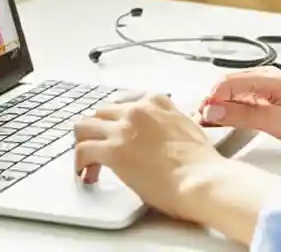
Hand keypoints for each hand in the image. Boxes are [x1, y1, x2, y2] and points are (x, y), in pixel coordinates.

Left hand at [73, 93, 225, 220]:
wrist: (201, 178)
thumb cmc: (200, 162)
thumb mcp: (187, 128)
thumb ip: (168, 124)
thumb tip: (160, 136)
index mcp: (156, 102)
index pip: (123, 102)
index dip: (116, 120)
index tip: (115, 132)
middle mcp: (137, 110)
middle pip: (101, 112)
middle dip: (98, 131)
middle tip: (100, 150)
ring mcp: (123, 129)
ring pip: (84, 126)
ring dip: (84, 142)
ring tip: (88, 162)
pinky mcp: (112, 151)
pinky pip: (82, 150)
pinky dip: (80, 163)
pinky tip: (85, 174)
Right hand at [197, 67, 280, 151]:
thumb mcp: (277, 122)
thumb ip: (243, 115)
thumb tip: (215, 109)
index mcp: (267, 79)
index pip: (226, 82)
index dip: (210, 99)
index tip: (201, 116)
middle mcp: (268, 79)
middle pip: (228, 85)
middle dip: (212, 101)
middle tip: (202, 121)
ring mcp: (271, 89)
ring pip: (237, 92)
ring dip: (222, 105)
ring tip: (211, 122)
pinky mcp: (275, 100)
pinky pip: (247, 100)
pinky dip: (235, 109)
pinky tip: (232, 120)